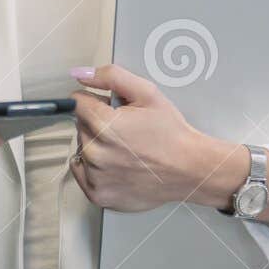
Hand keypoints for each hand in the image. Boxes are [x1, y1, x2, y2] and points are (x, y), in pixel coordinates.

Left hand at [67, 64, 229, 212]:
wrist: (190, 169)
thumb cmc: (171, 133)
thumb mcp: (147, 93)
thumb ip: (110, 77)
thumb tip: (80, 74)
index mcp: (103, 124)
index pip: (78, 103)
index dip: (97, 102)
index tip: (113, 109)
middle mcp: (95, 152)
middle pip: (80, 126)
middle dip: (98, 123)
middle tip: (126, 130)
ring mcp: (95, 176)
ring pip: (82, 148)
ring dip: (97, 145)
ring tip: (125, 149)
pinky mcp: (98, 194)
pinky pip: (82, 172)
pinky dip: (94, 168)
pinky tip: (117, 164)